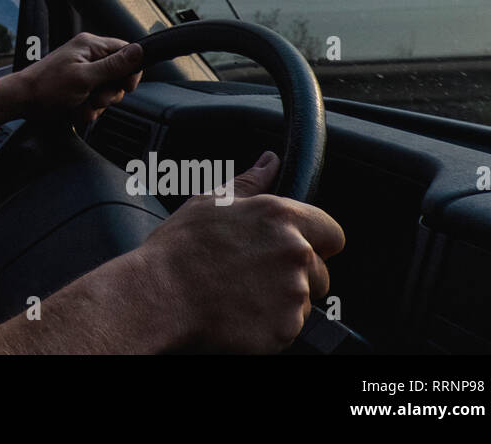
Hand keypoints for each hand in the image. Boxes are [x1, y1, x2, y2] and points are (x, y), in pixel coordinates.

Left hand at [3, 33, 142, 129]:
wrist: (22, 102)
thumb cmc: (47, 87)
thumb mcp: (85, 77)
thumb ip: (114, 65)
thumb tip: (140, 51)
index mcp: (91, 46)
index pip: (126, 51)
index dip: (131, 71)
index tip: (126, 87)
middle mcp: (88, 56)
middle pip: (119, 74)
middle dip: (109, 93)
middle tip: (95, 98)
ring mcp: (82, 72)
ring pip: (107, 90)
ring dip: (97, 104)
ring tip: (82, 106)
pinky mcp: (77, 87)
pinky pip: (94, 99)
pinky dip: (88, 109)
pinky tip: (77, 111)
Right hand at [131, 151, 345, 352]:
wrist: (158, 296)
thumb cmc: (179, 249)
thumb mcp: (210, 202)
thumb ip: (250, 182)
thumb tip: (270, 162)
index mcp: (281, 217)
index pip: (332, 232)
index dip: (316, 242)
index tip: (295, 249)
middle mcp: (295, 253)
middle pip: (319, 272)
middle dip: (295, 276)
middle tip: (252, 276)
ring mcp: (292, 293)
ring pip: (303, 302)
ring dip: (281, 302)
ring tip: (240, 295)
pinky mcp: (285, 328)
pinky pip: (289, 328)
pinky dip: (270, 326)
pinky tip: (239, 314)